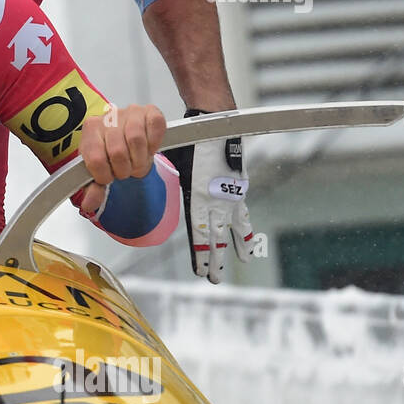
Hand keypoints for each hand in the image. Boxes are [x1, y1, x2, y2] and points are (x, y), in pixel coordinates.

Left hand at [77, 105, 166, 214]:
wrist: (127, 137)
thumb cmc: (111, 153)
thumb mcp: (99, 171)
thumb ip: (93, 188)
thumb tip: (89, 204)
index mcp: (91, 130)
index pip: (96, 159)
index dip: (105, 175)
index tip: (109, 177)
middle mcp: (108, 117)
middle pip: (118, 152)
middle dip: (125, 170)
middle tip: (126, 171)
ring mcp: (130, 112)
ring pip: (137, 141)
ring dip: (141, 160)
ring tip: (137, 162)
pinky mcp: (150, 111)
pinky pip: (156, 126)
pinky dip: (154, 144)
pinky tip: (149, 148)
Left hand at [162, 115, 254, 282]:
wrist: (218, 124)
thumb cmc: (192, 143)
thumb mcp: (177, 165)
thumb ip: (173, 183)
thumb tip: (155, 188)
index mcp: (198, 195)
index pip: (199, 232)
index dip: (200, 253)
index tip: (200, 271)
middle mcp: (216, 199)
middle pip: (215, 237)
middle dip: (214, 260)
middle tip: (214, 279)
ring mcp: (230, 196)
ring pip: (230, 230)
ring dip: (232, 250)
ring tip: (236, 266)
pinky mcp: (238, 189)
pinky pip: (242, 215)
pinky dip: (245, 231)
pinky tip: (248, 245)